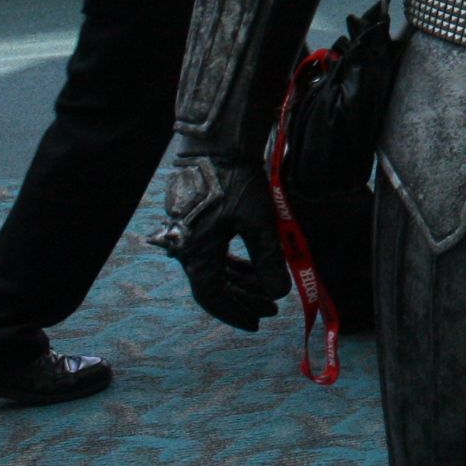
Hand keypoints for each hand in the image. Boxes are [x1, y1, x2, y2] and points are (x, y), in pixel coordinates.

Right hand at [154, 152, 286, 331]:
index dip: (235, 312)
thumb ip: (268, 260)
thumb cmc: (235, 181)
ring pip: (214, 267)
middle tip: (271, 306)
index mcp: (195, 253)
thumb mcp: (258, 223)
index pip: (212, 296)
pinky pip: (213, 251)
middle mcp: (185, 247)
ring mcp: (188, 233)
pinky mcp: (194, 220)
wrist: (216, 143)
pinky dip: (234, 262)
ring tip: (268, 287)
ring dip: (241, 280)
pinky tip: (253, 264)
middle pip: (214, 284)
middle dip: (244, 297)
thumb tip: (280, 293)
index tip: (258, 322)